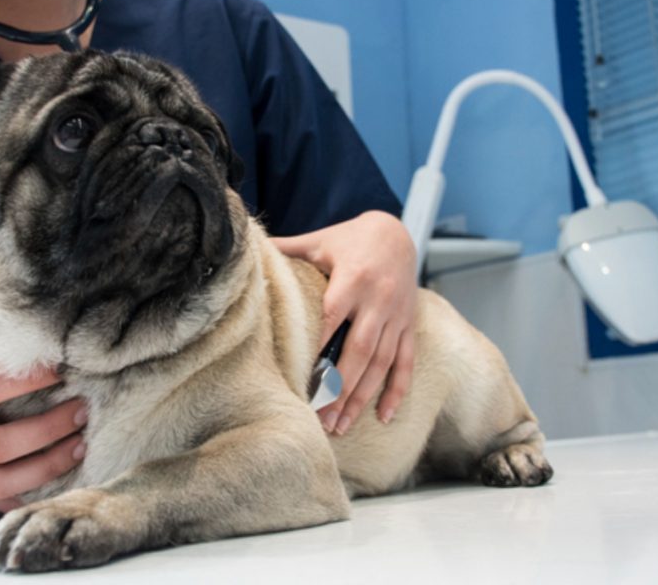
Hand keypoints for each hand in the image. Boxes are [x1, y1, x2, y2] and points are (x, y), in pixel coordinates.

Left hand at [272, 210, 416, 435]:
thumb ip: (287, 250)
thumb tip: (248, 253)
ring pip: (381, 363)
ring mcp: (397, 315)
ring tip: (341, 426)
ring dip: (361, 398)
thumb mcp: (319, 241)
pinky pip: (406, 362)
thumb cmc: (350, 238)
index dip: (317, 349)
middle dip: (340, 388)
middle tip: (321, 420)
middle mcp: (378, 300)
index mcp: (353, 278)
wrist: (396, 231)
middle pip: (359, 351)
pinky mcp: (409, 325)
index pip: (332, 319)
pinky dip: (397, 391)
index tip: (299, 379)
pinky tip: (384, 417)